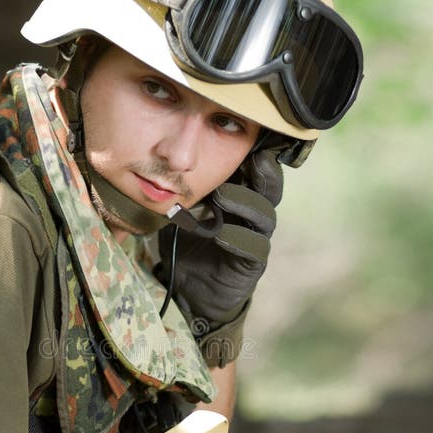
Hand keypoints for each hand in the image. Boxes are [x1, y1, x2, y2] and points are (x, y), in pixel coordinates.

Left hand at [158, 149, 282, 365]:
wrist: (190, 296)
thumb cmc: (187, 249)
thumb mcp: (181, 214)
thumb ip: (183, 190)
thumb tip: (163, 159)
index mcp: (240, 199)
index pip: (254, 171)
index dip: (253, 154)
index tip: (244, 136)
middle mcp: (253, 216)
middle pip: (268, 187)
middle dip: (259, 171)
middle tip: (247, 157)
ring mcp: (255, 240)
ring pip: (264, 214)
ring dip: (244, 202)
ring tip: (222, 195)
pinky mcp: (252, 264)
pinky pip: (254, 247)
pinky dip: (239, 238)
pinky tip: (222, 234)